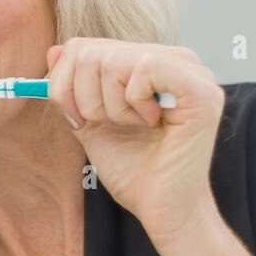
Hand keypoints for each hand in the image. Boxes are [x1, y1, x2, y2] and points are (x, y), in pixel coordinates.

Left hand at [46, 39, 224, 252]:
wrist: (162, 209)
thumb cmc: (134, 172)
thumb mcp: (91, 124)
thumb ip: (74, 89)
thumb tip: (55, 50)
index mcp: (151, 64)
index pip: (87, 46)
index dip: (66, 84)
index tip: (78, 120)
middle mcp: (174, 60)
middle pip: (93, 51)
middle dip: (85, 99)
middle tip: (109, 126)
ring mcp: (191, 71)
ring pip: (114, 59)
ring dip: (110, 107)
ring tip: (134, 127)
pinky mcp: (200, 89)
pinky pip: (144, 68)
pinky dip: (132, 103)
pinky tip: (151, 123)